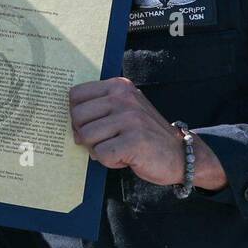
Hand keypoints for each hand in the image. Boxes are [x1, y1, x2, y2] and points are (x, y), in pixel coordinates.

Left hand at [70, 78, 226, 189]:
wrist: (180, 154)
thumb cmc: (145, 134)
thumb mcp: (124, 111)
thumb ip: (99, 108)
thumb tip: (68, 121)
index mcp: (118, 86)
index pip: (75, 95)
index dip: (77, 116)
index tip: (91, 126)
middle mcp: (123, 97)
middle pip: (77, 117)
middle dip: (85, 135)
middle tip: (105, 142)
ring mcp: (130, 118)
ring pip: (86, 136)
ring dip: (98, 150)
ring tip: (118, 149)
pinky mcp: (135, 140)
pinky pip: (101, 154)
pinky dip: (110, 161)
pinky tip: (126, 157)